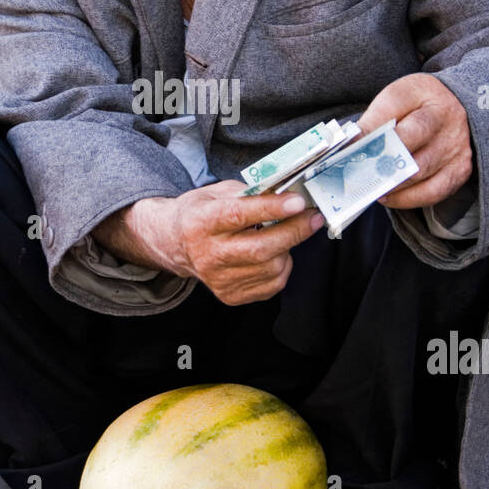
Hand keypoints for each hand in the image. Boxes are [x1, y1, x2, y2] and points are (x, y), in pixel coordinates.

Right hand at [96, 181, 324, 305]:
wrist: (176, 244)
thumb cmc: (202, 213)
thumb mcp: (218, 192)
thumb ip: (250, 192)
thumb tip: (287, 193)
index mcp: (201, 223)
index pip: (239, 216)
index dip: (271, 209)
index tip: (298, 202)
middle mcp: (208, 255)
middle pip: (260, 249)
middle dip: (294, 231)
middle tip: (313, 217)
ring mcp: (219, 280)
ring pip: (271, 268)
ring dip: (288, 248)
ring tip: (284, 234)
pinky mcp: (230, 296)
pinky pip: (272, 285)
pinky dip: (282, 267)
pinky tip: (274, 254)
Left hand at [356, 73, 472, 210]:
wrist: (459, 108)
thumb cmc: (418, 107)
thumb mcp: (396, 100)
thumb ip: (374, 119)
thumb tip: (350, 145)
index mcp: (423, 92)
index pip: (393, 105)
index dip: (369, 126)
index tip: (349, 144)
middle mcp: (445, 117)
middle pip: (408, 140)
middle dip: (377, 158)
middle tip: (354, 172)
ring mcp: (455, 145)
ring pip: (418, 171)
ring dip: (389, 182)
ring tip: (367, 188)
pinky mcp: (461, 169)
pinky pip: (433, 191)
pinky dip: (407, 198)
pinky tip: (388, 196)